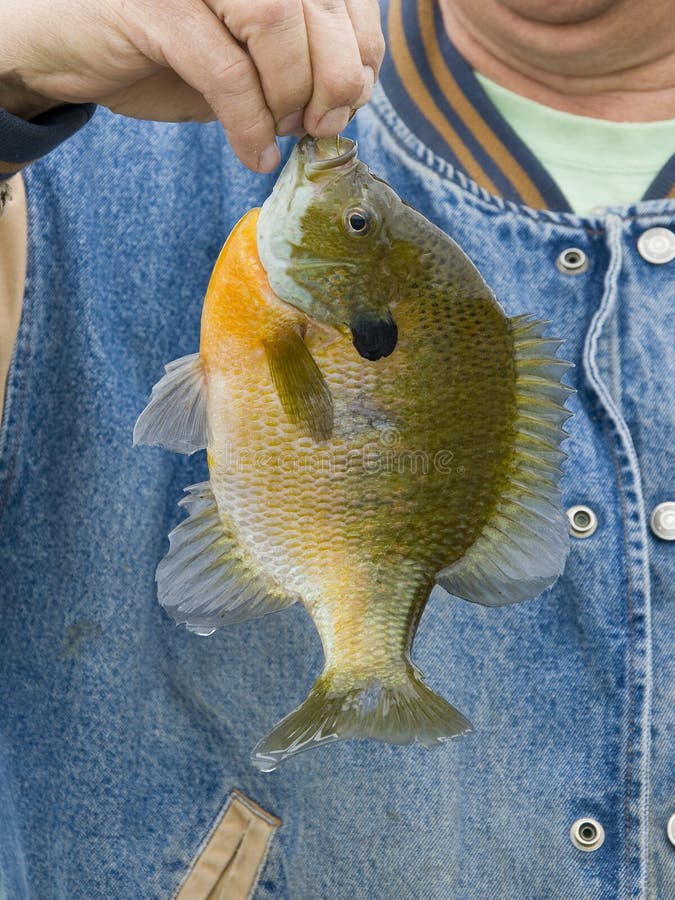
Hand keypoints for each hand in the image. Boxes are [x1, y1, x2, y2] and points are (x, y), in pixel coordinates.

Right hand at [0, 0, 383, 171]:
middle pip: (318, 3)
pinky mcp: (151, 3)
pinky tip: (253, 153)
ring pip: (275, 20)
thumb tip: (354, 93)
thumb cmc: (157, 48)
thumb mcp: (242, 54)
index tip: (349, 101)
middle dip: (333, 79)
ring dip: (291, 94)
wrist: (61, 43)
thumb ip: (297, 61)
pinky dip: (248, 122)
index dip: (362, 50)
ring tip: (281, 133)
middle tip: (319, 126)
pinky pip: (224, 69)